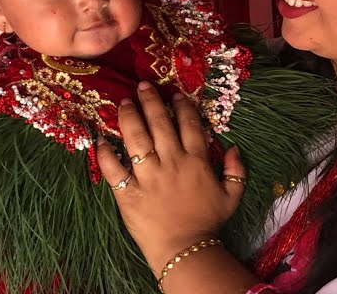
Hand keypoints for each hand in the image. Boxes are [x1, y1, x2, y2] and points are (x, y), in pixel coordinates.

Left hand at [97, 82, 246, 271]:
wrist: (185, 250)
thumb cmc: (208, 223)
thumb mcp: (232, 197)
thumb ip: (237, 171)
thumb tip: (235, 148)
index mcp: (196, 161)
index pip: (188, 125)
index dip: (182, 107)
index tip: (175, 94)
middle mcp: (171, 162)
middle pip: (159, 124)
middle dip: (151, 101)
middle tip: (143, 86)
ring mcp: (148, 176)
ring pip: (136, 139)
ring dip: (129, 118)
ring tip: (124, 103)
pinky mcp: (128, 192)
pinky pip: (114, 169)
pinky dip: (105, 154)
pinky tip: (100, 140)